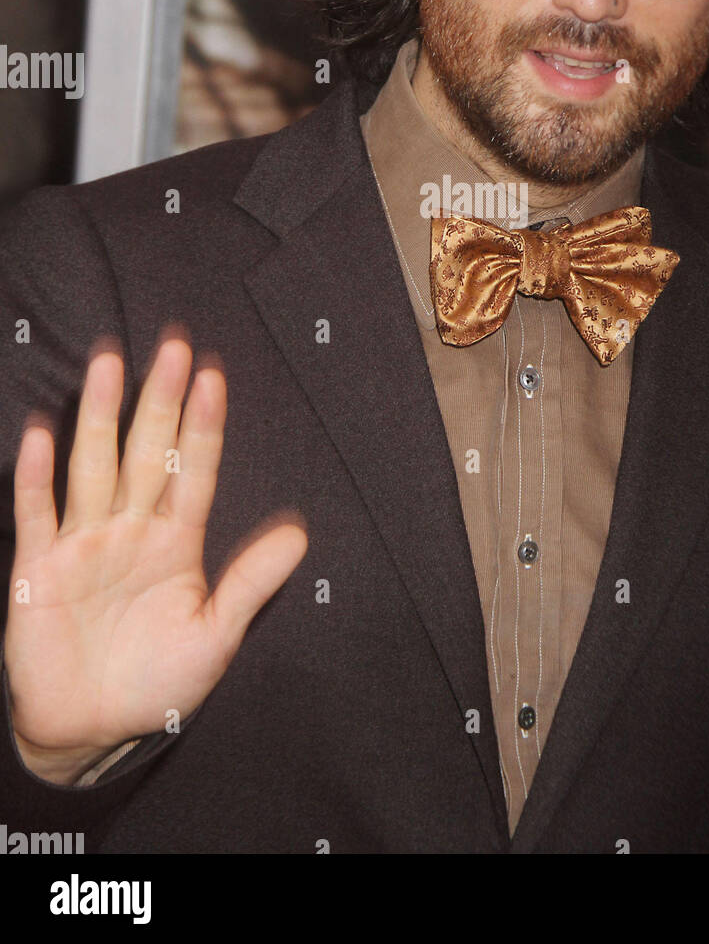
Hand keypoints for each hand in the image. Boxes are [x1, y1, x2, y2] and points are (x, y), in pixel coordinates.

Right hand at [4, 337, 307, 783]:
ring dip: (99, 415)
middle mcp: (131, 530)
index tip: (215, 375)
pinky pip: (38, 512)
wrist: (92, 733)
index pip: (195, 470)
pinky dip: (38, 474)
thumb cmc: (158, 683)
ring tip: (108, 363)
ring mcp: (84, 544)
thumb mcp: (216, 634)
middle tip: (173, 344)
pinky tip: (42, 431)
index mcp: (176, 541)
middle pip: (147, 452)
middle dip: (159, 399)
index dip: (204, 424)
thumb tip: (301, 532)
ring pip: (93, 466)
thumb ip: (252, 581)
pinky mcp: (38, 569)